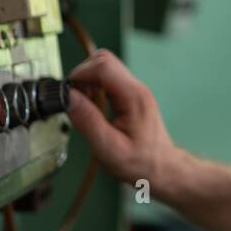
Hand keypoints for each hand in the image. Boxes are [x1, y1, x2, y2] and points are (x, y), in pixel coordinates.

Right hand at [67, 48, 182, 189]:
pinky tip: (93, 108)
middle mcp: (137, 88)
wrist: (162, 169)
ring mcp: (135, 91)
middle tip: (76, 100)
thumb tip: (68, 98)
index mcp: (133, 97)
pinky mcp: (131, 96)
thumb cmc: (140, 163)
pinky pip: (109, 81)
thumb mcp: (108, 148)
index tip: (68, 93)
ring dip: (88, 82)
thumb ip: (88, 121)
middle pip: (104, 60)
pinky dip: (95, 88)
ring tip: (85, 107)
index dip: (80, 74)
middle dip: (83, 75)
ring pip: (106, 68)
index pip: (103, 65)